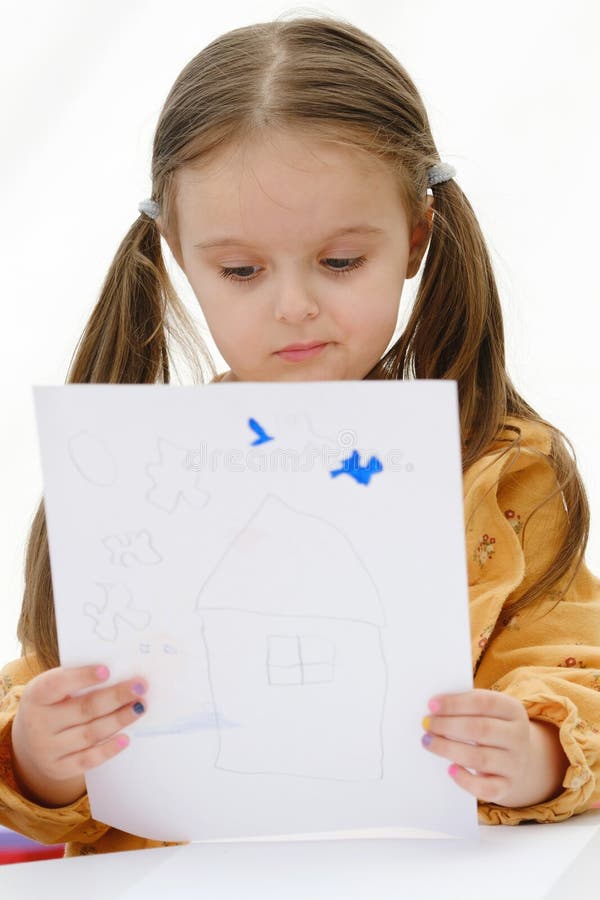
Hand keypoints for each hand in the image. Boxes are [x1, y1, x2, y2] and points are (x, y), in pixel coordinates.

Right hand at [11, 664, 146, 807]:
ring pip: (89, 734)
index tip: (107, 670)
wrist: (29, 739)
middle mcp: (38, 724)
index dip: (82, 677)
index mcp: (36, 695)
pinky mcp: (58, 769)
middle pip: (83, 709)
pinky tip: (126, 738)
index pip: (58, 684)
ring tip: (139, 707)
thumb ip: (78, 680)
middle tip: (141, 686)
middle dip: (116, 697)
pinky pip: (87, 760)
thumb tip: (119, 675)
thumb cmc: (52, 702)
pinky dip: (108, 749)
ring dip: (119, 720)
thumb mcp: (54, 686)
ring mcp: (47, 749)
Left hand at [421, 689, 568, 806]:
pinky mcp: (507, 787)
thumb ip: (466, 706)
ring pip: (480, 758)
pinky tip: (450, 769)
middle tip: (426, 724)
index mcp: (513, 710)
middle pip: (481, 730)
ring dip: (449, 749)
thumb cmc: (492, 727)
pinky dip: (466, 780)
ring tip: (428, 742)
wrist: (518, 758)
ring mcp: (514, 764)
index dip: (456, 703)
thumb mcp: (488, 711)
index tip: (431, 704)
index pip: (484, 703)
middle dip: (448, 726)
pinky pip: (487, 789)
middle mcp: (518, 737)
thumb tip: (433, 707)